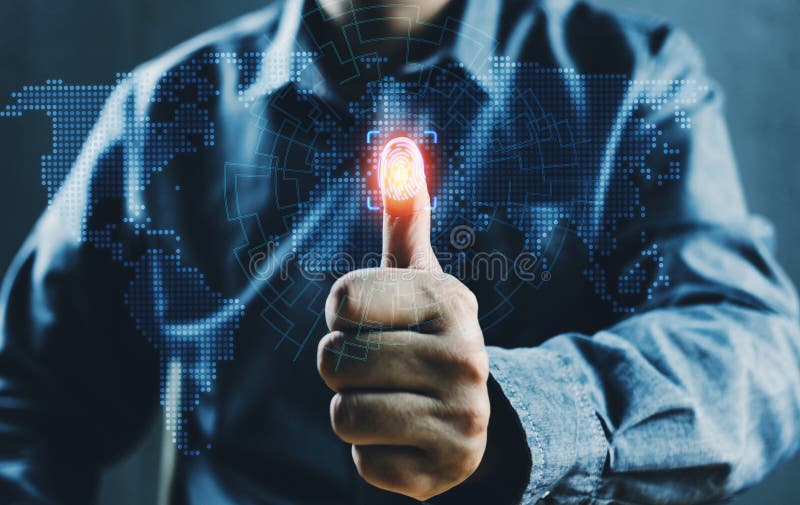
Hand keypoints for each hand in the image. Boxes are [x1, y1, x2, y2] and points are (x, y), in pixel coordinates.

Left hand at [317, 155, 489, 500]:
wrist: (473, 416)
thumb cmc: (424, 335)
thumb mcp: (417, 276)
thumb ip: (404, 216)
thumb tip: (399, 148)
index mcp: (450, 302)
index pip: (341, 301)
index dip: (342, 315)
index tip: (372, 321)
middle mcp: (466, 358)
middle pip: (335, 361)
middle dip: (343, 367)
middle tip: (381, 367)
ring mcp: (460, 420)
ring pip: (344, 416)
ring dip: (353, 412)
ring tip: (390, 402)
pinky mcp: (443, 472)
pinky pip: (363, 465)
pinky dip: (372, 455)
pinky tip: (405, 440)